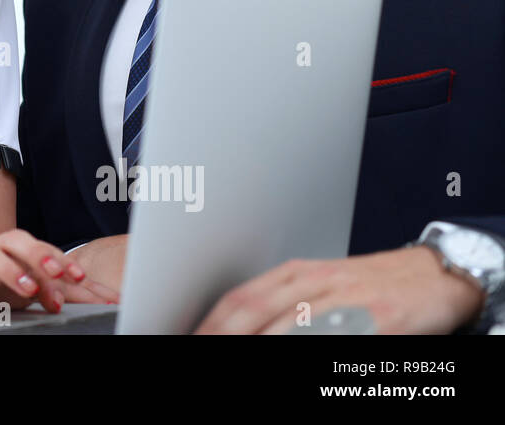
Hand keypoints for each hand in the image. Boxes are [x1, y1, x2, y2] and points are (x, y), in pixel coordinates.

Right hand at [0, 229, 118, 314]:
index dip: (63, 262)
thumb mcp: (28, 287)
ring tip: (27, 289)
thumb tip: (102, 299)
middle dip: (39, 255)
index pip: (45, 250)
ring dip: (11, 270)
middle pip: (20, 241)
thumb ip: (59, 290)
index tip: (81, 277)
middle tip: (56, 272)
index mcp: (19, 251)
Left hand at [194, 246, 486, 334]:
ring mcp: (350, 300)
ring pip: (295, 325)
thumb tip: (235, 326)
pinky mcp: (382, 318)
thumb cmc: (371, 286)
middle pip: (260, 312)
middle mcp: (318, 282)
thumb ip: (281, 304)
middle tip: (205, 345)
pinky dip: (317, 343)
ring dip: (267, 342)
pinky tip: (304, 351)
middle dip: (229, 335)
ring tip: (239, 354)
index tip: (194, 336)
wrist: (434, 276)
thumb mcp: (320, 287)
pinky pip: (343, 335)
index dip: (213, 321)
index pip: (242, 298)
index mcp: (297, 273)